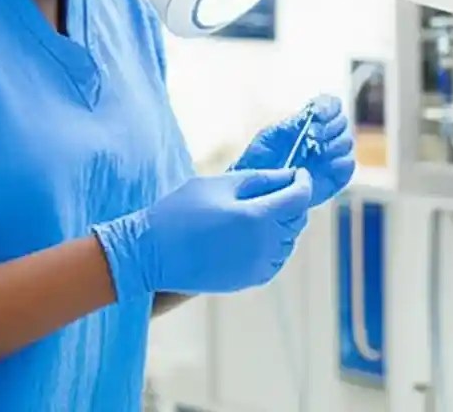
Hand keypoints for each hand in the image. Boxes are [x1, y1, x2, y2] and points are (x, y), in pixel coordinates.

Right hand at [93, 167, 311, 298]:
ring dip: (283, 224)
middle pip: (297, 219)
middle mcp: (264, 246)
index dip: (302, 181)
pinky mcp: (250, 280)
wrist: (150, 255)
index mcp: (257, 217)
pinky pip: (276, 259)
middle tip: (275, 188)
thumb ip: (260, 179)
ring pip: (289, 241)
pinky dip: (274, 244)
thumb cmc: (180, 212)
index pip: (299, 198)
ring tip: (259, 210)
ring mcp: (258, 266)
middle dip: (293, 201)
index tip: (298, 172)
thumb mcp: (218, 184)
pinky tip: (252, 234)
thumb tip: (289, 176)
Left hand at [233, 95, 355, 206]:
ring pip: (347, 141)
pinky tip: (326, 166)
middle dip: (329, 126)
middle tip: (312, 135)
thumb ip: (290, 125)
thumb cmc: (261, 160)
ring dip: (334, 144)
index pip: (330, 104)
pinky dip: (340, 163)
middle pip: (342, 121)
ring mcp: (333, 156)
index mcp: (310, 121)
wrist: (259, 189)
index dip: (328, 106)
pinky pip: (349, 164)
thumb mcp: (269, 137)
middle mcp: (326, 136)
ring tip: (315, 153)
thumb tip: (310, 116)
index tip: (317, 114)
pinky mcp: (338, 176)